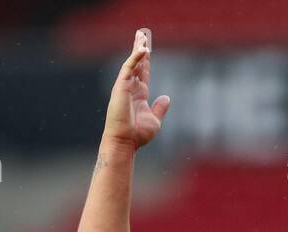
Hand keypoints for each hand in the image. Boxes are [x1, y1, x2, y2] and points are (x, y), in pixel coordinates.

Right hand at [104, 28, 170, 150]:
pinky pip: (128, 68)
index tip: (148, 48)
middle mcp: (131, 88)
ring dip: (137, 49)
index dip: (146, 59)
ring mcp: (125, 86)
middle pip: (136, 63)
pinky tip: (143, 49)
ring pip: (131, 62)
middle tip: (142, 34)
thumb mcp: (155, 120)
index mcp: (139, 94)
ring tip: (141, 36)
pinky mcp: (121, 86)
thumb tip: (166, 97)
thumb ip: (160, 108)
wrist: (125, 141)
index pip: (143, 72)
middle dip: (139, 49)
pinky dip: (135, 58)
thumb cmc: (137, 135)